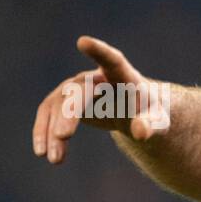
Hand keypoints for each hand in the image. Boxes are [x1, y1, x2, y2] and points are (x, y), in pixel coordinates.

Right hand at [33, 37, 169, 163]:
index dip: (99, 51)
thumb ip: (152, 125)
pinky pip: (49, 113)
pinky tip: (42, 152)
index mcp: (124, 77)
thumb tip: (141, 132)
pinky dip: (43, 131)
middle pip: (78, 91)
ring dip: (52, 129)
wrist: (138, 112)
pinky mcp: (66, 101)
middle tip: (63, 137)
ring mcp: (78, 87)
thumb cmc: (151, 113)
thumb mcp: (158, 122)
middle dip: (69, 112)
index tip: (83, 41)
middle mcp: (96, 78)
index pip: (112, 60)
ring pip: (58, 104)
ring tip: (55, 160)